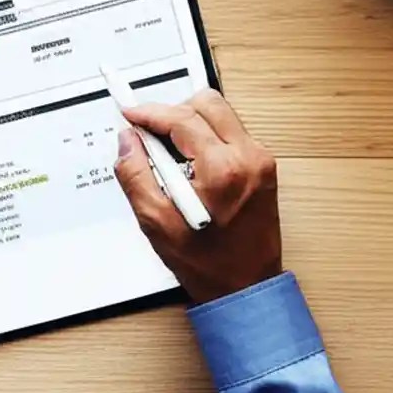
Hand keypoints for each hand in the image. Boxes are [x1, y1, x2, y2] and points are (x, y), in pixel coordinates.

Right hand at [113, 89, 281, 302]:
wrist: (246, 288)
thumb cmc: (208, 265)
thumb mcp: (156, 224)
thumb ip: (136, 175)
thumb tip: (128, 142)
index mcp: (223, 170)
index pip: (182, 119)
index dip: (150, 112)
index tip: (131, 114)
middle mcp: (248, 158)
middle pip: (208, 104)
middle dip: (173, 112)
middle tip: (150, 135)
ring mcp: (261, 162)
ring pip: (221, 115)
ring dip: (191, 125)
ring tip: (170, 158)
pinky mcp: (264, 168)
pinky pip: (232, 135)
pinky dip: (207, 139)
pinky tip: (191, 167)